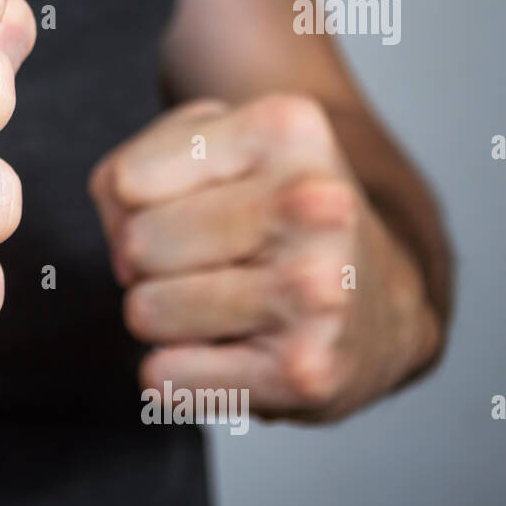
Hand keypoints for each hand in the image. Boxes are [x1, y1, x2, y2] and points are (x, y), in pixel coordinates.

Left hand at [88, 94, 439, 421]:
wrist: (382, 303)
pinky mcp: (307, 371)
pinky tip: (236, 353)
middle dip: (150, 264)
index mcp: (285, 129)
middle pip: (137, 247)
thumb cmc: (272, 216)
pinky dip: (179, 373)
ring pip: (146, 313)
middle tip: (212, 264)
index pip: (127, 183)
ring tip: (227, 305)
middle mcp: (315, 205)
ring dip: (166, 319)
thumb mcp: (206, 152)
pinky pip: (167, 376)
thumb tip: (123, 255)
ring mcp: (317, 291)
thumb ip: (128, 175)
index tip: (195, 209)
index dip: (138, 206)